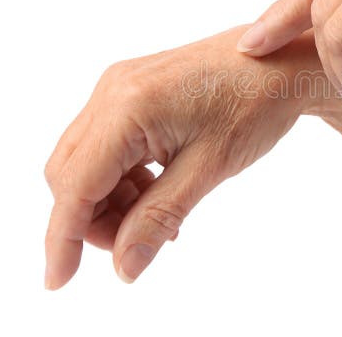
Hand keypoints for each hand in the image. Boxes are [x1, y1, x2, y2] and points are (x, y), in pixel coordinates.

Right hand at [44, 27, 305, 288]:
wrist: (282, 62)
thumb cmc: (254, 106)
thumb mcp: (208, 169)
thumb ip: (159, 218)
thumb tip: (125, 267)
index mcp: (128, 107)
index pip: (76, 183)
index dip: (63, 237)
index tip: (59, 280)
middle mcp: (112, 91)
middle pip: (72, 173)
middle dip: (93, 219)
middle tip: (135, 245)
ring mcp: (119, 87)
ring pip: (87, 161)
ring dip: (110, 201)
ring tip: (158, 222)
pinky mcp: (132, 91)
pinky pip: (108, 144)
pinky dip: (123, 178)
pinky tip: (156, 195)